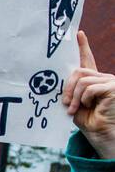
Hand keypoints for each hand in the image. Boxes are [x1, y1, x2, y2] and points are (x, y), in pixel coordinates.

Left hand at [64, 31, 114, 159]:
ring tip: (74, 109)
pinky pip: (89, 87)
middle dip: (67, 88)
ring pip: (82, 80)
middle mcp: (104, 78)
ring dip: (74, 97)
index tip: (78, 34)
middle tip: (65, 104)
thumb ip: (71, 91)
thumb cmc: (90, 123)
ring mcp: (110, 81)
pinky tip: (89, 106)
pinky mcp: (113, 87)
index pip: (88, 61)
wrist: (103, 136)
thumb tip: (61, 81)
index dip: (83, 47)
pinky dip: (84, 99)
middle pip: (78, 72)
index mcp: (94, 82)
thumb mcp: (75, 105)